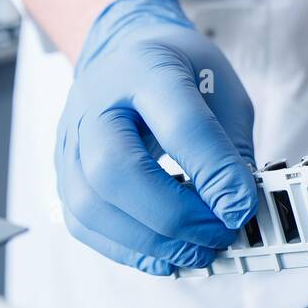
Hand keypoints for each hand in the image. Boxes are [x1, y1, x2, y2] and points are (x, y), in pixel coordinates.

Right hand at [55, 0, 257, 273]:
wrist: (127, 53)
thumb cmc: (180, 70)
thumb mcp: (224, 90)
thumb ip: (232, 147)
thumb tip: (239, 206)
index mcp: (145, 68)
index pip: (177, 125)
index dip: (214, 173)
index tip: (242, 206)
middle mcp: (96, 104)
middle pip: (115, 170)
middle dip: (176, 215)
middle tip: (220, 230)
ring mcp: (72, 140)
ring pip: (92, 205)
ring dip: (154, 240)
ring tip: (201, 248)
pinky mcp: (64, 174)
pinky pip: (85, 224)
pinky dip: (130, 249)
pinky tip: (168, 253)